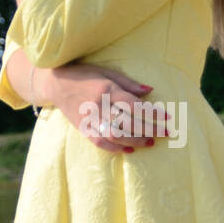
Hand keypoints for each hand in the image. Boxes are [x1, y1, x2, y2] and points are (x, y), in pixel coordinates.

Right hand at [39, 63, 171, 152]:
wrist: (56, 83)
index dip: (152, 113)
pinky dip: (116, 148)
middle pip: (128, 123)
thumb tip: (150, 91)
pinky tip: (130, 149)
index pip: (134, 105)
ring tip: (150, 142)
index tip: (167, 117)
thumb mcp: (107, 72)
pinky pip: (101, 143)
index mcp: (106, 90)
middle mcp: (98, 106)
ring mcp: (90, 119)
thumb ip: (128, 83)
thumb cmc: (85, 75)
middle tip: (165, 133)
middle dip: (149, 129)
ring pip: (116, 136)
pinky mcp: (83, 129)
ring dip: (135, 141)